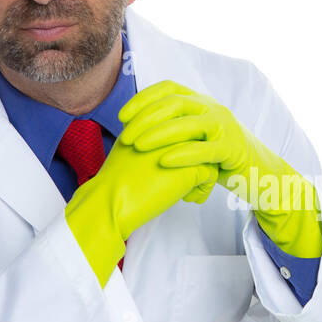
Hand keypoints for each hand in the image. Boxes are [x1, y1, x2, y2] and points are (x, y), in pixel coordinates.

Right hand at [65, 139, 216, 285]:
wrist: (111, 200)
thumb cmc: (115, 180)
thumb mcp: (127, 146)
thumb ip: (144, 135)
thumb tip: (158, 141)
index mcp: (156, 121)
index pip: (183, 127)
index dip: (183, 146)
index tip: (174, 166)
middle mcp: (172, 130)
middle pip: (198, 139)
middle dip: (197, 157)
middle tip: (187, 179)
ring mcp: (183, 148)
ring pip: (208, 156)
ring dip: (202, 174)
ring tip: (189, 190)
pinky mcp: (190, 168)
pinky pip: (210, 175)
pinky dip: (203, 189)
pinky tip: (188, 199)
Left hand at [118, 81, 321, 257]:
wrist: (260, 174)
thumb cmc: (219, 159)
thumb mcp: (195, 139)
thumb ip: (172, 130)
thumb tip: (135, 131)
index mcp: (201, 102)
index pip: (168, 89)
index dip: (143, 99)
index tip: (122, 117)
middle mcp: (212, 108)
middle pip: (174, 104)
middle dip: (145, 118)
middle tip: (127, 136)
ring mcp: (224, 127)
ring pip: (188, 124)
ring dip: (158, 133)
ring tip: (138, 146)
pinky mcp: (233, 149)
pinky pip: (205, 149)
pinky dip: (183, 154)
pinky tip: (164, 161)